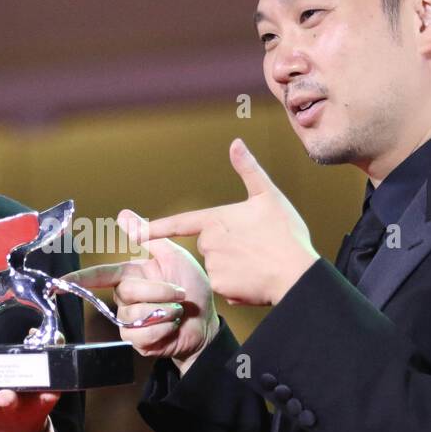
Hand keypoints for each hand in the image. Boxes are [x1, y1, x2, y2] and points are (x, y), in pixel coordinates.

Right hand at [62, 211, 218, 373]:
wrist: (206, 322)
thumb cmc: (192, 288)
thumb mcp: (174, 257)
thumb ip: (149, 236)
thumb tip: (123, 214)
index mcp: (130, 276)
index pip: (100, 275)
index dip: (79, 278)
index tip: (59, 282)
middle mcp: (125, 298)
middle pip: (126, 291)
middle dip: (158, 291)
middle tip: (179, 293)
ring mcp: (129, 322)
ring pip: (135, 314)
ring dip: (164, 311)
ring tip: (176, 311)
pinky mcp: (137, 341)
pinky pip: (142, 334)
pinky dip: (164, 329)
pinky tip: (172, 327)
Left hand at [145, 138, 317, 305]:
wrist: (297, 273)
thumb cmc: (285, 234)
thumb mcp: (269, 195)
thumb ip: (248, 169)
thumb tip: (235, 143)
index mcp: (216, 220)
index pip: (179, 223)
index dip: (155, 228)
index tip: (133, 232)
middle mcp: (209, 244)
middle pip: (211, 245)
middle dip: (229, 246)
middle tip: (257, 246)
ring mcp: (213, 267)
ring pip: (219, 266)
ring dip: (235, 266)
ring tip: (259, 262)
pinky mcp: (221, 288)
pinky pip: (226, 285)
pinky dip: (238, 284)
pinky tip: (256, 279)